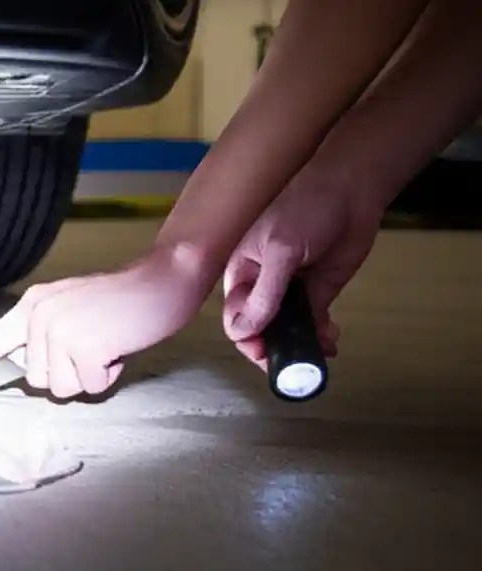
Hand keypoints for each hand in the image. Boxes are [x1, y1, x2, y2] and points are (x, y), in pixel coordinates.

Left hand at [0, 246, 208, 399]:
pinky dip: (109, 375)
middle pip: (39, 382)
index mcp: (31, 306)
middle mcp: (38, 316)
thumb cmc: (124, 301)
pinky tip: (119, 348)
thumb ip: (46, 336)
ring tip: (108, 344)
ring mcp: (58, 330)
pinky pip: (90, 386)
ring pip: (63, 388)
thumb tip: (30, 369)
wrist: (165, 277)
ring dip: (90, 376)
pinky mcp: (83, 345)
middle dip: (71, 374)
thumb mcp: (73, 311)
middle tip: (98, 344)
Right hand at [222, 165, 380, 369]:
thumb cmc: (305, 209)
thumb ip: (265, 293)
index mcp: (241, 274)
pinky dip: (320, 336)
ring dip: (300, 346)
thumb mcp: (280, 250)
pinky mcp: (318, 292)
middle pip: (259, 329)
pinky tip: (331, 341)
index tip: (265, 353)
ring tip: (321, 350)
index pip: (235, 317)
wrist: (351, 189)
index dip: (247, 339)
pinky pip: (312, 323)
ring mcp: (291, 291)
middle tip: (295, 363)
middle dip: (273, 348)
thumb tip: (242, 332)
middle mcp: (261, 287)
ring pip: (287, 331)